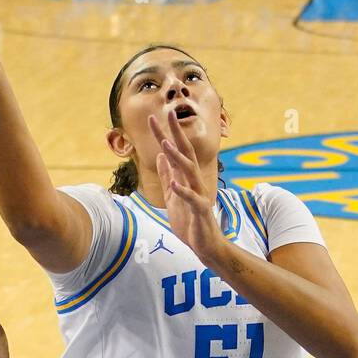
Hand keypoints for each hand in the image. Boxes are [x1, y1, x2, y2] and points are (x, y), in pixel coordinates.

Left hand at [149, 112, 221, 262]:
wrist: (204, 244)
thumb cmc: (189, 220)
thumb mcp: (172, 196)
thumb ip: (166, 176)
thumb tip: (159, 157)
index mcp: (185, 177)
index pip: (174, 150)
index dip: (164, 134)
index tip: (153, 117)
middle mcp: (194, 181)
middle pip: (185, 152)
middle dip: (176, 133)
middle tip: (169, 113)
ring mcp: (198, 194)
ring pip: (189, 171)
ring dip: (177, 157)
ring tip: (165, 144)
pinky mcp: (200, 210)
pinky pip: (191, 198)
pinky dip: (182, 191)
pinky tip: (174, 183)